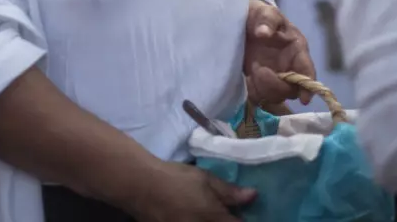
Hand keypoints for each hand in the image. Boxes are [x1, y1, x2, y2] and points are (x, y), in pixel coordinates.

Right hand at [130, 161, 255, 220]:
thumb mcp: (204, 179)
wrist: (142, 186)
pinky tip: (197, 214)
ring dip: (217, 219)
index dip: (244, 218)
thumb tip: (254, 196)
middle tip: (230, 212)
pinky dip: (202, 220)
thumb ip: (229, 192)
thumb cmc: (176, 178)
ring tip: (211, 211)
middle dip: (230, 219)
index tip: (245, 213)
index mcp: (216, 219)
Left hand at [244, 0, 315, 106]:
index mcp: (297, 50)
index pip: (307, 72)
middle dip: (275, 85)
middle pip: (291, 90)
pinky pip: (259, 96)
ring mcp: (274, 77)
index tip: (304, 99)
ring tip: (252, 69)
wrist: (242, 21)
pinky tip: (246, 77)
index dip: (308, 87)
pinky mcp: (260, 83)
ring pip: (275, 97)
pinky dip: (253, 91)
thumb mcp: (265, 12)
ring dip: (263, 87)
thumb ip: (267, 20)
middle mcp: (289, 67)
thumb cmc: (260, 15)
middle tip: (259, 69)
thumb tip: (264, 32)